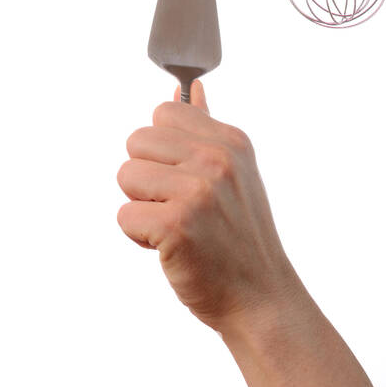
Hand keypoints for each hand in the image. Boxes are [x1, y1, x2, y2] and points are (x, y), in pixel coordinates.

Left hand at [115, 81, 304, 334]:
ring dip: (141, 207)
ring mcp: (198, 191)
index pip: (161, 114)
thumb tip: (190, 87)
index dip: (161, 151)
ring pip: (125, 176)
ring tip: (178, 227)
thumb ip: (205, 127)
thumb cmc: (240, 238)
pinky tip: (171, 247)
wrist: (262, 299)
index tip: (186, 179)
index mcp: (230, 141)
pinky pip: (124, 216)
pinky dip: (139, 237)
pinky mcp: (178, 224)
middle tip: (181, 208)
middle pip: (135, 142)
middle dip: (146, 179)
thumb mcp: (236, 172)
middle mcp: (216, 159)